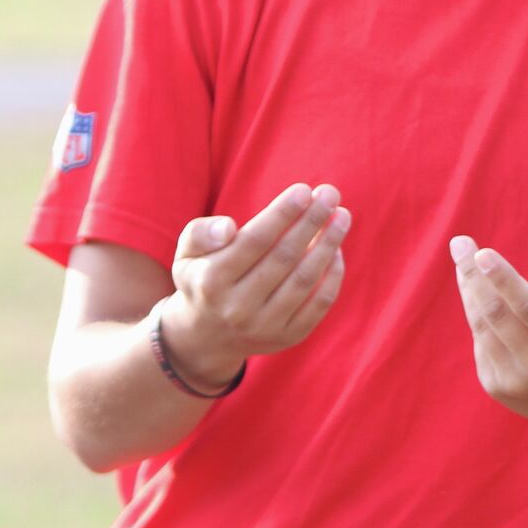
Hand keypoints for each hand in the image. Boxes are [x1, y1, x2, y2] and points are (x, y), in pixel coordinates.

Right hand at [164, 183, 350, 390]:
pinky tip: (337, 250)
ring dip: (328, 244)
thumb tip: (228, 228)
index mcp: (211, 282)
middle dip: (312, 221)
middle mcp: (237, 308)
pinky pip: (319, 304)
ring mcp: (264, 327)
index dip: (282, 214)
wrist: (206, 337)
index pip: (255, 241)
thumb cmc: (202, 279)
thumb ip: (201, 234)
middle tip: (330, 194)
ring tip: (341, 216)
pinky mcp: (287, 337)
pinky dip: (332, 276)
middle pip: (284, 257)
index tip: (305, 190)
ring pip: (305, 280)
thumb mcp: (187, 254)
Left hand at [449, 236, 527, 444]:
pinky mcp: (498, 388)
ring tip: (461, 258)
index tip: (482, 252)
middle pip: (498, 315)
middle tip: (459, 243)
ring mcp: (516, 381)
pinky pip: (481, 343)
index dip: (504, 280)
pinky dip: (477, 314)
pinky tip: (476, 292)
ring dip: (469, 291)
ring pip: (483, 327)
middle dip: (474, 276)